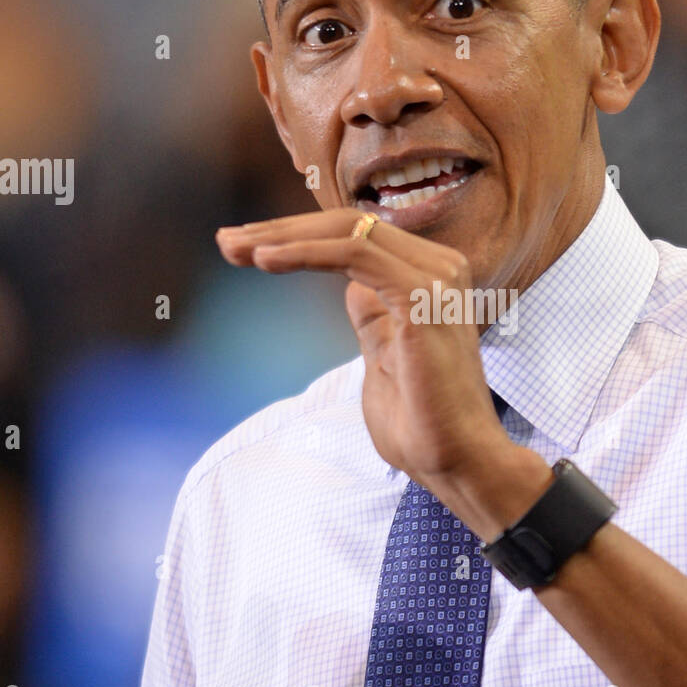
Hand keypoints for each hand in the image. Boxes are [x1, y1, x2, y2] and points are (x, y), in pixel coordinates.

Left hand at [215, 209, 510, 490]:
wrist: (460, 460)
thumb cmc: (422, 424)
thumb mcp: (382, 357)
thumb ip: (372, 319)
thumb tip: (354, 289)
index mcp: (430, 277)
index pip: (356, 237)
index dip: (296, 236)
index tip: (245, 248)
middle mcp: (438, 266)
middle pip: (347, 226)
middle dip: (279, 230)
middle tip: (227, 241)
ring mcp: (434, 277)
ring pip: (347, 232)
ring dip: (282, 237)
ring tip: (234, 249)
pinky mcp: (421, 296)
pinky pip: (354, 256)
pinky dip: (304, 254)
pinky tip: (266, 261)